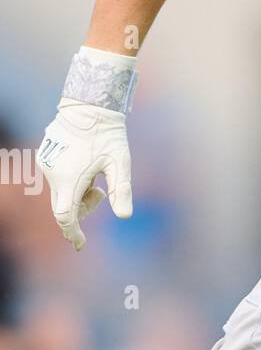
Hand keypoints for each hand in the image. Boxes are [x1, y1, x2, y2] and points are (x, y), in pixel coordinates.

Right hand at [36, 99, 132, 250]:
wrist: (89, 104)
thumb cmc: (108, 134)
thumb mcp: (120, 163)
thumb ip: (122, 190)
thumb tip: (125, 217)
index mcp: (70, 179)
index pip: (65, 216)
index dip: (72, 233)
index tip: (80, 244)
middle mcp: (53, 173)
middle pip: (63, 206)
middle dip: (82, 208)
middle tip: (101, 193)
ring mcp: (46, 164)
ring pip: (61, 191)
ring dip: (78, 192)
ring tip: (95, 176)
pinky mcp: (45, 156)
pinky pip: (58, 178)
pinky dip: (71, 181)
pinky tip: (85, 165)